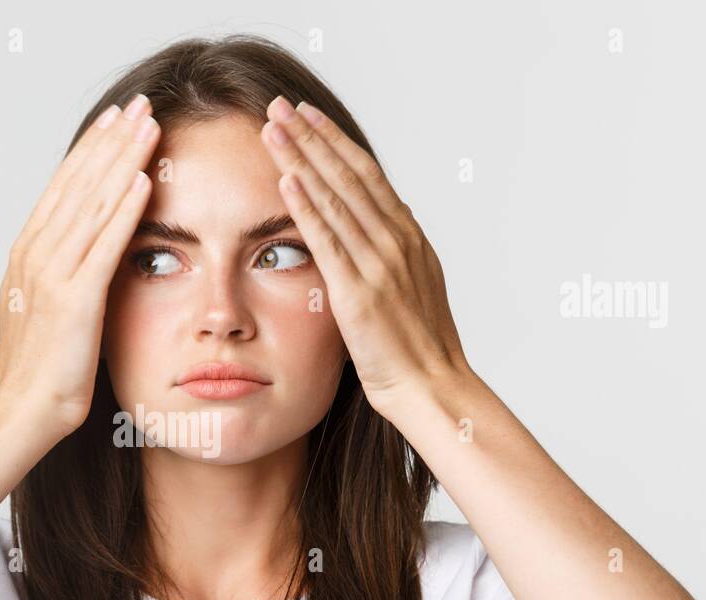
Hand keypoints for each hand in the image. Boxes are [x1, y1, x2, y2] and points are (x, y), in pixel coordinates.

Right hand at [0, 94, 159, 437]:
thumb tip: (86, 252)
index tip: (117, 119)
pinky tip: (143, 180)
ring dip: (123, 160)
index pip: (64, 186)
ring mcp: (53, 274)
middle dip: (111, 140)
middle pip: (79, 182)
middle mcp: (36, 254)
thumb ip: (64, 273)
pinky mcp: (74, 300)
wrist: (20, 411)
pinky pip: (104, 245)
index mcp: (29, 252)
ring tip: (150, 126)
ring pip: (92, 203)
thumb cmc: (38, 370)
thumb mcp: (46, 308)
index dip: (92, 149)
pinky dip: (123, 210)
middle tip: (141, 104)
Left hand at [258, 95, 471, 414]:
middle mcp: (396, 241)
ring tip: (272, 128)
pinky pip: (329, 240)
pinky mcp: (359, 292)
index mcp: (409, 238)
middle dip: (311, 136)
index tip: (309, 116)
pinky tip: (286, 179)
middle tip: (279, 105)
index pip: (368, 176)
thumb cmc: (420, 350)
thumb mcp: (415, 290)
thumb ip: (396, 257)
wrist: (433, 388)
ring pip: (336, 198)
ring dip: (301, 158)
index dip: (335, 142)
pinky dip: (307, 206)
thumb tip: (386, 227)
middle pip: (348, 174)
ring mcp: (379, 264)